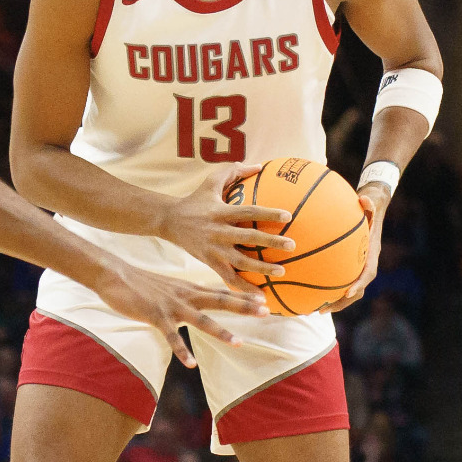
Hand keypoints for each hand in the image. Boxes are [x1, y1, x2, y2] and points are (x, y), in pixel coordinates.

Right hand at [90, 260, 268, 368]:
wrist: (114, 275)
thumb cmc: (140, 282)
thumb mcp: (169, 285)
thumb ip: (186, 292)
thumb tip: (201, 298)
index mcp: (189, 288)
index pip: (221, 291)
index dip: (242, 296)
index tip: (264, 299)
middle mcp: (185, 296)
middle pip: (220, 301)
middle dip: (243, 307)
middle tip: (266, 311)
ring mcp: (171, 306)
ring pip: (201, 320)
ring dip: (221, 332)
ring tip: (238, 343)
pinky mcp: (156, 316)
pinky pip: (172, 337)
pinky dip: (182, 351)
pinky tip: (191, 364)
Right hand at [155, 163, 294, 291]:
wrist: (169, 221)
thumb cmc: (195, 199)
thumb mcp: (210, 182)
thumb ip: (233, 172)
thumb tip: (259, 165)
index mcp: (221, 212)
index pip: (248, 212)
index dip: (268, 213)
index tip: (288, 216)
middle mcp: (218, 231)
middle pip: (248, 237)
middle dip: (270, 242)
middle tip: (292, 245)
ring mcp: (214, 249)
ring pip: (240, 261)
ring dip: (261, 268)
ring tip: (281, 271)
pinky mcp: (209, 262)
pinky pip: (228, 277)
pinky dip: (243, 287)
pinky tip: (260, 295)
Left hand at [318, 183, 387, 313]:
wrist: (374, 206)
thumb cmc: (370, 204)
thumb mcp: (371, 201)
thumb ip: (369, 202)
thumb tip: (364, 198)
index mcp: (371, 252)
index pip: (368, 272)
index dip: (359, 284)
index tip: (348, 292)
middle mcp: (366, 262)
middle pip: (357, 289)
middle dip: (342, 302)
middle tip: (324, 310)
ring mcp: (357, 265)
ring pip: (348, 289)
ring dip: (334, 301)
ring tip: (315, 310)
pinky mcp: (348, 264)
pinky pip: (338, 279)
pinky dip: (325, 287)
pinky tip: (306, 291)